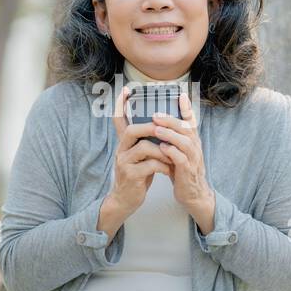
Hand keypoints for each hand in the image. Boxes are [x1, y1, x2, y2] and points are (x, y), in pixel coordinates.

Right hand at [98, 83, 172, 234]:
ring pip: (144, 147)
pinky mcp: (131, 175)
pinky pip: (151, 165)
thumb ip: (146, 142)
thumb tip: (160, 126)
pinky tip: (168, 170)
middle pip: (132, 130)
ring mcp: (124, 163)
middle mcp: (121, 150)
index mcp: (124, 143)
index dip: (121, 104)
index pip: (119, 120)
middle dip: (151, 127)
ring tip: (172, 157)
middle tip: (166, 130)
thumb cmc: (137, 176)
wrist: (125, 200)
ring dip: (162, 151)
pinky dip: (163, 166)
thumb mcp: (140, 156)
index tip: (126, 89)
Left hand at [151, 89, 215, 230]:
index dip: (187, 108)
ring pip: (184, 142)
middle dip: (171, 120)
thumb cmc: (182, 171)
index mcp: (192, 141)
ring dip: (170, 135)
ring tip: (156, 129)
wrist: (193, 194)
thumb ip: (172, 138)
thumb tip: (159, 123)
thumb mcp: (179, 151)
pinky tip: (162, 148)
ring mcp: (193, 159)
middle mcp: (195, 147)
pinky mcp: (188, 172)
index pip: (191, 121)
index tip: (180, 94)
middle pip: (186, 129)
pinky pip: (181, 160)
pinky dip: (172, 153)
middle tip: (155, 114)